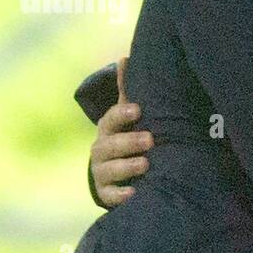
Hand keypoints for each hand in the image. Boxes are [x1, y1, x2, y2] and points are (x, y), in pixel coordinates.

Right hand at [90, 57, 152, 207]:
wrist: (112, 173)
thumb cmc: (125, 137)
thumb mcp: (126, 116)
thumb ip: (127, 91)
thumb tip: (126, 57)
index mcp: (108, 129)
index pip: (111, 119)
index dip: (122, 113)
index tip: (138, 109)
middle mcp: (101, 150)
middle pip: (110, 145)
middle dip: (129, 141)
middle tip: (150, 140)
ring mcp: (102, 172)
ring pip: (109, 169)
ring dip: (127, 166)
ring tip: (146, 164)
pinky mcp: (106, 193)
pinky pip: (110, 196)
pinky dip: (121, 195)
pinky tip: (135, 193)